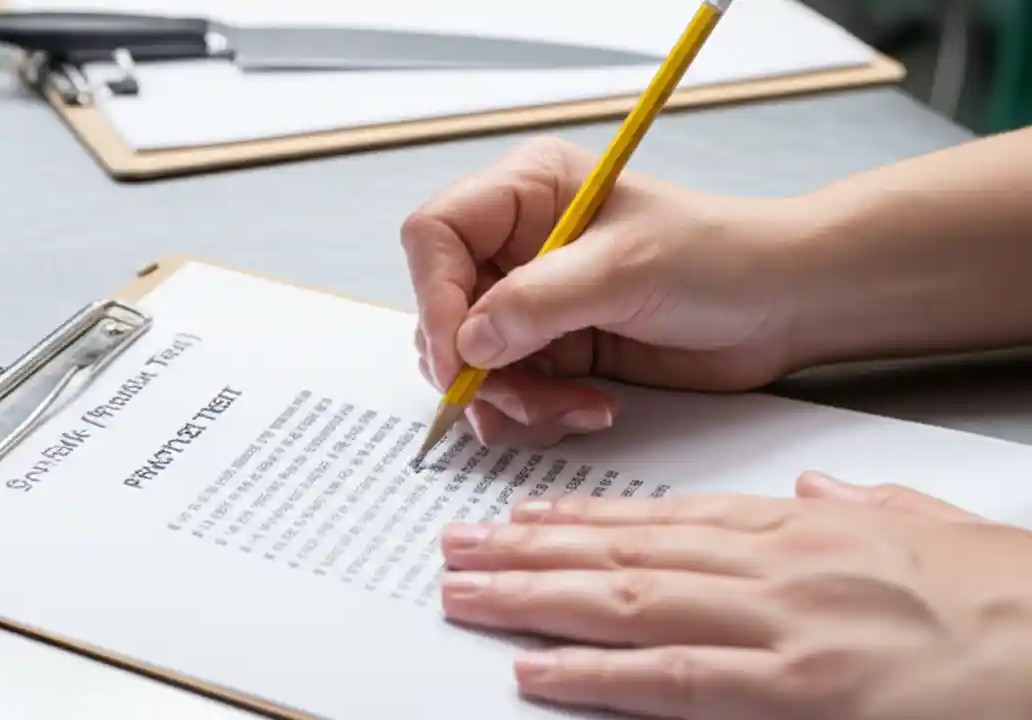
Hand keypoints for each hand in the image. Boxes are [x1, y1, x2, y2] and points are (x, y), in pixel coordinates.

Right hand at [401, 136, 804, 447]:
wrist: (785, 305)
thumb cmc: (721, 258)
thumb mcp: (627, 270)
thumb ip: (539, 302)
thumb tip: (467, 343)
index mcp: (527, 192)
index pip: (434, 236)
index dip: (435, 298)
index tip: (459, 357)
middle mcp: (518, 245)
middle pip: (444, 311)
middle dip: (477, 367)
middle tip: (519, 398)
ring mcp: (533, 302)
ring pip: (471, 365)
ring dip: (512, 401)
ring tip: (574, 407)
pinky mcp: (553, 351)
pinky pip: (510, 394)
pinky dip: (539, 415)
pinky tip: (593, 408)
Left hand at [437, 474, 1031, 718]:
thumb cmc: (1003, 599)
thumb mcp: (925, 528)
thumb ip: (858, 507)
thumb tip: (814, 489)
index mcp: (797, 529)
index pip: (662, 518)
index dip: (580, 516)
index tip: (522, 513)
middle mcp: (770, 568)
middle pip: (622, 555)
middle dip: (528, 550)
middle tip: (456, 545)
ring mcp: (776, 629)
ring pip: (624, 605)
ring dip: (532, 598)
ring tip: (465, 592)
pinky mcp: (795, 693)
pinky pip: (671, 680)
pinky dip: (593, 674)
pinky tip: (534, 668)